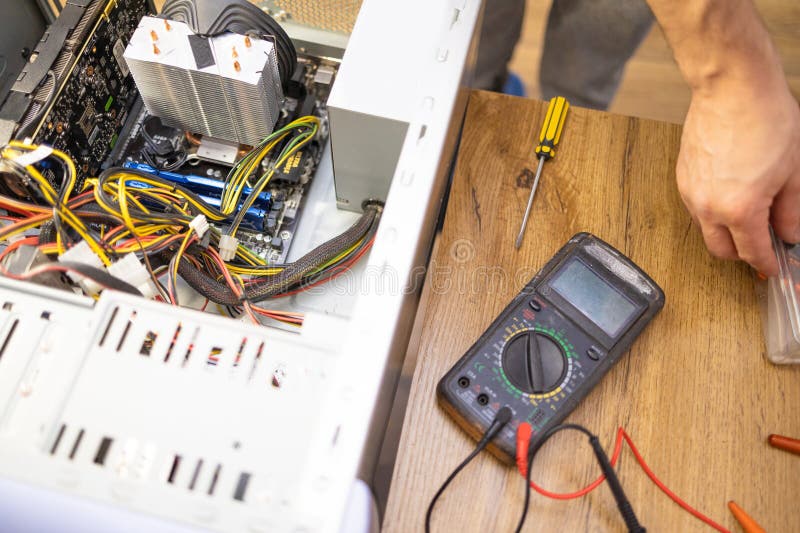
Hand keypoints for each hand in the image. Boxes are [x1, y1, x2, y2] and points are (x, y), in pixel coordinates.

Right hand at [676, 80, 799, 275]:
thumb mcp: (794, 171)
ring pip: (705, 229)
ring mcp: (690, 192)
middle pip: (720, 250)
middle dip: (741, 253)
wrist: (731, 88)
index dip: (766, 262)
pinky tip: (730, 191)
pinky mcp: (682, 177)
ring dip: (724, 230)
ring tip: (747, 211)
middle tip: (761, 242)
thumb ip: (791, 211)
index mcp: (739, 209)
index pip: (751, 252)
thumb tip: (789, 233)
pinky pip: (696, 206)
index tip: (773, 265)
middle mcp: (708, 206)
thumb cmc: (764, 120)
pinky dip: (712, 209)